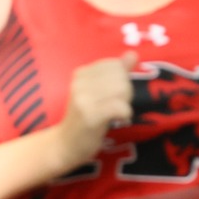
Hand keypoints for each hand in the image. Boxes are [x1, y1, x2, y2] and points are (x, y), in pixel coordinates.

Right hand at [56, 52, 136, 166]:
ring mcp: (83, 99)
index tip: (112, 95)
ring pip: (122, 90)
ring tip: (116, 113)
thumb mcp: (98, 92)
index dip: (122, 80)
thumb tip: (133, 53)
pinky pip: (119, 107)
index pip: (115, 65)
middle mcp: (79, 83)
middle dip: (126, 93)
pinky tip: (119, 120)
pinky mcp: (89, 116)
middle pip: (121, 77)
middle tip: (116, 107)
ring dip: (125, 104)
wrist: (65, 145)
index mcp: (81, 74)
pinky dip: (125, 114)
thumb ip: (117, 72)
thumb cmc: (86, 118)